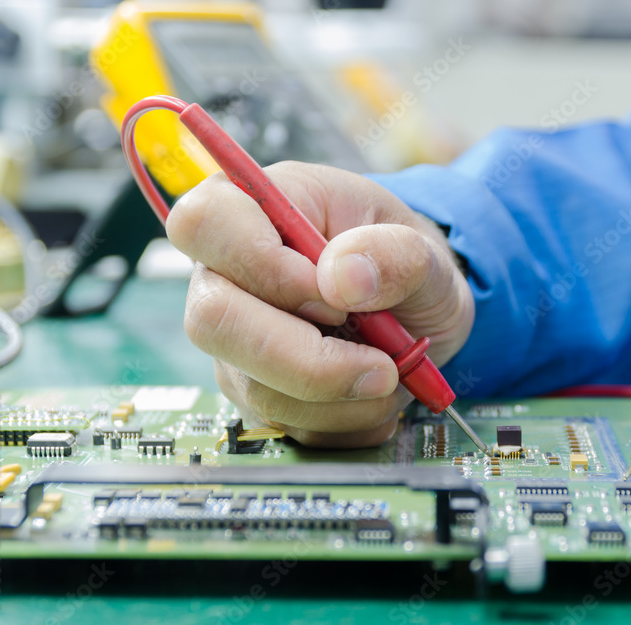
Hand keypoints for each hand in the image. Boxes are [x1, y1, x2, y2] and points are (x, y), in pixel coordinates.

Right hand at [166, 161, 474, 447]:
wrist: (419, 315)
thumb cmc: (405, 265)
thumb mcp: (424, 249)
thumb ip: (395, 254)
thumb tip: (343, 276)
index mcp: (258, 206)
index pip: (206, 223)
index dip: (264, 266)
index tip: (335, 298)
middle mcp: (227, 273)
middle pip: (212, 320)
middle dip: (307, 358)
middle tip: (380, 362)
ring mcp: (234, 338)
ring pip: (254, 387)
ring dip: (338, 397)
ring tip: (390, 375)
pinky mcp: (252, 389)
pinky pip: (283, 424)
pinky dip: (342, 423)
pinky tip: (373, 397)